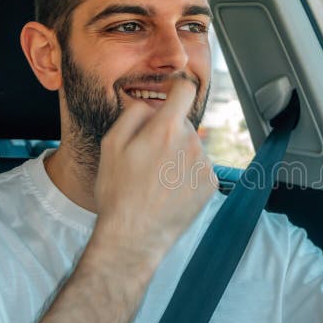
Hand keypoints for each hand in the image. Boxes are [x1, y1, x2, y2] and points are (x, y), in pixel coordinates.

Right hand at [92, 78, 216, 270]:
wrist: (135, 235)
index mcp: (167, 128)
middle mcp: (192, 142)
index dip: (176, 87)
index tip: (170, 93)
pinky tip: (170, 191)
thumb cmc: (118, 191)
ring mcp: (205, 164)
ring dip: (178, 156)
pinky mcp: (211, 184)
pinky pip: (200, 168)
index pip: (185, 89)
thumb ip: (134, 114)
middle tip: (147, 160)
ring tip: (157, 181)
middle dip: (167, 133)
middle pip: (183, 124)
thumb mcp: (111, 144)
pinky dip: (188, 175)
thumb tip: (151, 104)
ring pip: (192, 147)